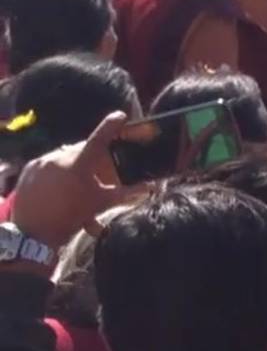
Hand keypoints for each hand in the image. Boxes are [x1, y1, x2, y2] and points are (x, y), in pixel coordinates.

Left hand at [7, 112, 128, 251]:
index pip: (101, 137)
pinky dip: (59, 172)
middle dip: (96, 160)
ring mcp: (42, 162)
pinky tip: (62, 188)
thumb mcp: (101, 204)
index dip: (113, 125)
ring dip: (77, 168)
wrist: (31, 234)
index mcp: (80, 162)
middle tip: (102, 176)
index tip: (121, 116)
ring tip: (80, 188)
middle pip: (84, 150)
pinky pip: (49, 164)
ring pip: (67, 158)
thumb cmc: (70, 218)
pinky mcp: (29, 169)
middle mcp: (60, 157)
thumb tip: (152, 187)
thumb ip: (127, 193)